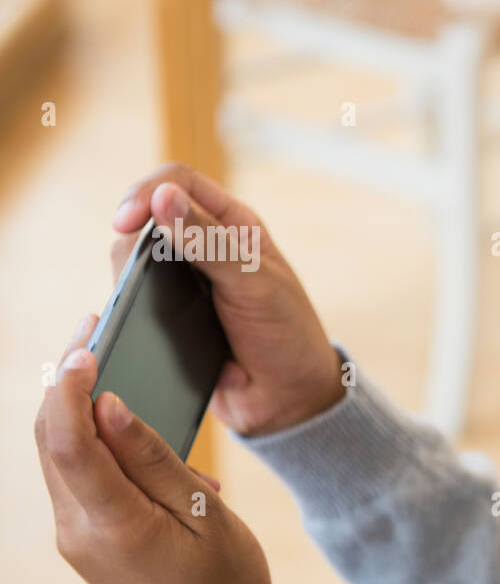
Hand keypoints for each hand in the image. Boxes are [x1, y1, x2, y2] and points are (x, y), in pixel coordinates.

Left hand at [35, 314, 277, 583]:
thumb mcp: (207, 515)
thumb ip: (155, 459)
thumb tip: (110, 405)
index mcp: (113, 525)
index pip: (69, 439)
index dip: (72, 385)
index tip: (89, 341)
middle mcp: (77, 532)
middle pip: (48, 440)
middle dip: (64, 382)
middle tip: (92, 330)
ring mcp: (75, 540)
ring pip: (56, 457)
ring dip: (72, 408)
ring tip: (104, 362)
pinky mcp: (85, 544)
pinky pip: (76, 480)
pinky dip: (90, 443)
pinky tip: (125, 426)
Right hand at [111, 162, 344, 436]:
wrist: (289, 401)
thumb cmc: (287, 337)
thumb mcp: (255, 286)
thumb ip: (210, 243)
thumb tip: (163, 197)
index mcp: (234, 225)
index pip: (177, 182)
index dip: (144, 193)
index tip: (125, 222)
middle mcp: (207, 247)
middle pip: (145, 222)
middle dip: (135, 246)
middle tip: (141, 282)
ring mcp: (186, 282)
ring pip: (134, 265)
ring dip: (135, 286)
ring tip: (160, 315)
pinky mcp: (170, 316)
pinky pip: (136, 305)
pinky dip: (138, 316)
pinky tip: (157, 335)